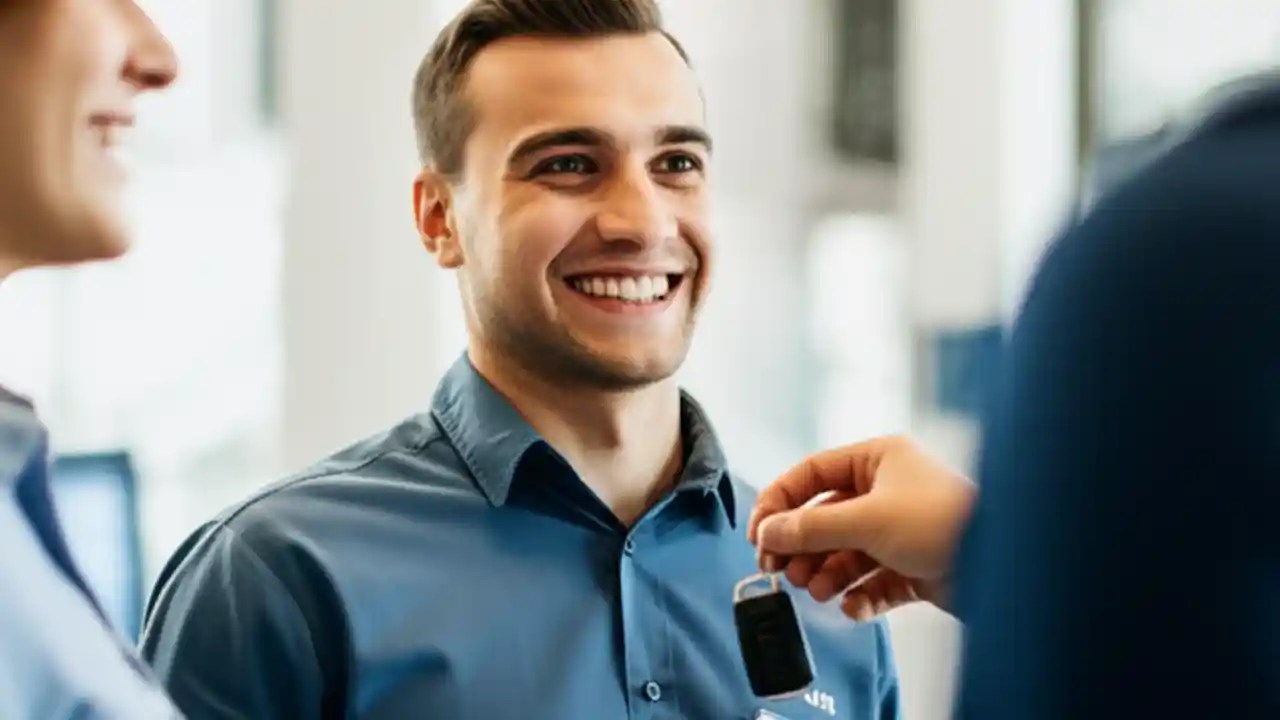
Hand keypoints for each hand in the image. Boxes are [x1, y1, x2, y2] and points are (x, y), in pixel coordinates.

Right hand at [747, 436, 975, 619]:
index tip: (759, 536)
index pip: (811, 473)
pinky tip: (851, 606)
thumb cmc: (942, 522)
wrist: (1004, 565)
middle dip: (802, 547)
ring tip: (816, 590)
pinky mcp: (914, 566)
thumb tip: (767, 533)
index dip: (780, 502)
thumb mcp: (866, 520)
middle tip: (780, 571)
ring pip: (846, 552)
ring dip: (826, 573)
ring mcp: (901, 530)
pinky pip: (873, 581)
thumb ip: (811, 527)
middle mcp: (888, 490)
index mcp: (877, 460)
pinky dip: (858, 595)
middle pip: (825, 517)